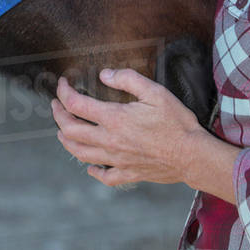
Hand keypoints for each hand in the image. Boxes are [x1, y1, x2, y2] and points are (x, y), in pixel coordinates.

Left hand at [51, 68, 203, 187]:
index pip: (76, 104)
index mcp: (114, 118)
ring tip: (63, 132)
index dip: (63, 92)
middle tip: (56, 105)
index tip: (63, 83)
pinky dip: (92, 170)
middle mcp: (109, 140)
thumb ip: (128, 79)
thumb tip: (105, 74)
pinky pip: (103, 176)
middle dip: (58, 115)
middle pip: (70, 130)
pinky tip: (90, 166)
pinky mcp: (127, 173)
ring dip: (66, 141)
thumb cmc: (176, 122)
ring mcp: (116, 160)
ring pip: (79, 153)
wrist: (192, 156)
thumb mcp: (155, 92)